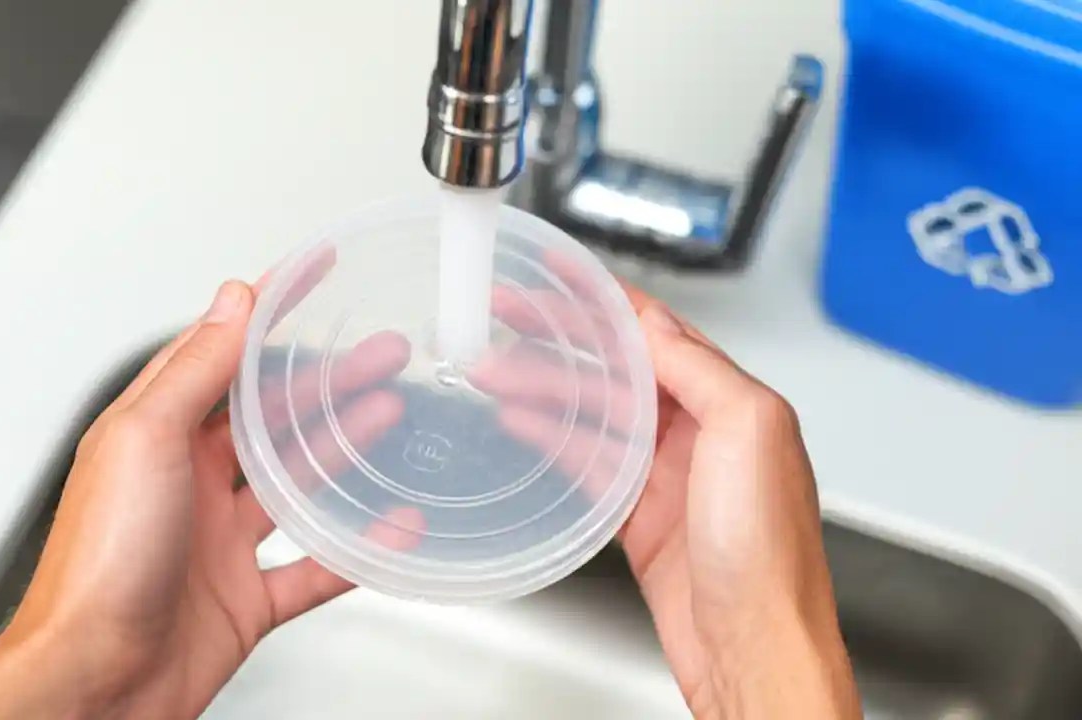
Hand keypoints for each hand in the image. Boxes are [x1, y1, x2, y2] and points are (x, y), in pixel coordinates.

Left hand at [0, 271, 412, 719]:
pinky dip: (358, 548)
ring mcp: (217, 541)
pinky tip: (393, 528)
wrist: (93, 682)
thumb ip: (194, 370)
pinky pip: (314, 566)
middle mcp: (188, 482)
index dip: (270, 308)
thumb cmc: (98, 569)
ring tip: (393, 413)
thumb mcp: (145, 441)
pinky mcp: (243, 599)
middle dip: (329, 379)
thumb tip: (231, 301)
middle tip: (382, 351)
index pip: (222, 351)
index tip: (312, 272)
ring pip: (297, 483)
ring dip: (346, 447)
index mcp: (156, 434)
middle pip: (272, 416)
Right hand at [473, 262, 859, 718]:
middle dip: (559, 338)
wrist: (755, 649)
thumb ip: (700, 370)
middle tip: (506, 316)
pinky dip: (550, 439)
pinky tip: (519, 422)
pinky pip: (587, 464)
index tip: (559, 273)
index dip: (604, 299)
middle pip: (616, 368)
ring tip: (492, 370)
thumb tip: (654, 325)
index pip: (659, 331)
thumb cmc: (769, 558)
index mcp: (735, 403)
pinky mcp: (641, 518)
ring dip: (542, 389)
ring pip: (593, 414)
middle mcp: (703, 433)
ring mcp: (669, 477)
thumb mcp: (749, 432)